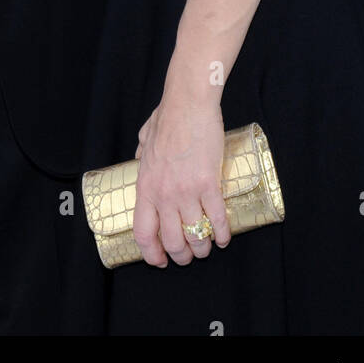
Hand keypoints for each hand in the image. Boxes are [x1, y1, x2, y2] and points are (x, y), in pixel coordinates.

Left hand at [132, 90, 230, 266]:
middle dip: (181, 255)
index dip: (151, 252)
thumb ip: (142, 153)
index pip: (143, 232)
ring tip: (206, 248)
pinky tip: (222, 237)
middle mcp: (164, 194)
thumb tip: (140, 159)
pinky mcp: (208, 184)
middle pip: (171, 240)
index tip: (159, 260)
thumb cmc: (168, 117)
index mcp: (145, 185)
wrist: (188, 102)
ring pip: (195, 235)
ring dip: (202, 248)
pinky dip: (220, 233)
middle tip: (188, 256)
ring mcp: (186, 191)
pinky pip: (215, 219)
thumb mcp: (144, 139)